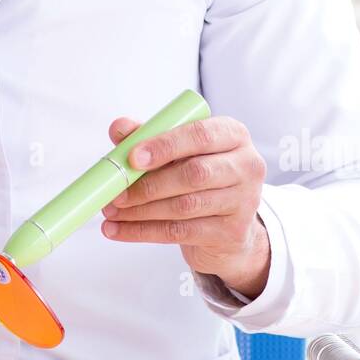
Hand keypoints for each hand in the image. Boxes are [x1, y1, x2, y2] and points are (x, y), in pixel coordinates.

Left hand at [100, 114, 270, 299]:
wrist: (226, 222)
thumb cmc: (199, 173)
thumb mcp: (178, 149)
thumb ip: (148, 135)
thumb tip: (119, 127)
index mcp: (233, 134)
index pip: (200, 134)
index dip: (164, 145)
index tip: (132, 157)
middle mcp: (247, 165)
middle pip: (194, 174)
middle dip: (148, 184)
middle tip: (116, 193)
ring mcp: (244, 201)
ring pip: (185, 206)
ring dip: (141, 211)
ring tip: (112, 211)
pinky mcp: (232, 232)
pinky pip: (181, 232)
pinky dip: (143, 231)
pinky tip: (119, 230)